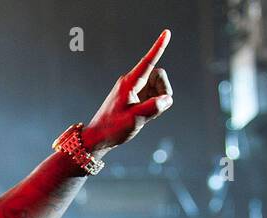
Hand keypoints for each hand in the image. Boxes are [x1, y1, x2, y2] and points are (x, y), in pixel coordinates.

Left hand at [81, 29, 174, 156]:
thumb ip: (152, 109)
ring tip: (145, 114)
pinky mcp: (137, 96)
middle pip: (159, 75)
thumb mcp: (134, 120)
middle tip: (156, 107)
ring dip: (159, 99)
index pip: (148, 62)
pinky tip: (143, 114)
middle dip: (163, 90)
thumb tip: (167, 100)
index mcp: (129, 83)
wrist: (99, 137)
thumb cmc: (112, 128)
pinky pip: (154, 95)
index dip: (159, 47)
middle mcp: (133, 82)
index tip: (167, 32)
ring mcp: (135, 89)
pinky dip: (155, 104)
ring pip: (158, 86)